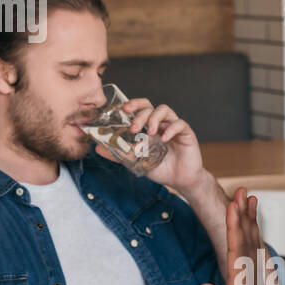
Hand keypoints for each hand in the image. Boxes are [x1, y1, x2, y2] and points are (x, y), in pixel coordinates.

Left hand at [90, 97, 204, 191]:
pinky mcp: (186, 133)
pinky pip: (179, 124)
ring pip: (164, 110)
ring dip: (154, 118)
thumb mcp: (136, 161)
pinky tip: (164, 139)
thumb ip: (119, 153)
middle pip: (150, 106)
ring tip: (150, 133)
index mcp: (148, 126)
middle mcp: (160, 123)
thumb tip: (98, 147)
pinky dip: (170, 129)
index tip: (124, 109)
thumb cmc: (160, 167)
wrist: (179, 180)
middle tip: (134, 127)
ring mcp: (173, 126)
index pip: (140, 108)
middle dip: (140, 112)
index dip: (133, 104)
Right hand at [196, 186, 284, 284]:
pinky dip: (251, 235)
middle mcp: (250, 284)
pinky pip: (252, 254)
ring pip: (252, 246)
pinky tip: (249, 226)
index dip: (234, 230)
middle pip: (247, 244)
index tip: (232, 207)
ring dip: (250, 221)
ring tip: (249, 199)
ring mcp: (254, 284)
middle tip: (242, 191)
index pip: (237, 255)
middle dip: (243, 216)